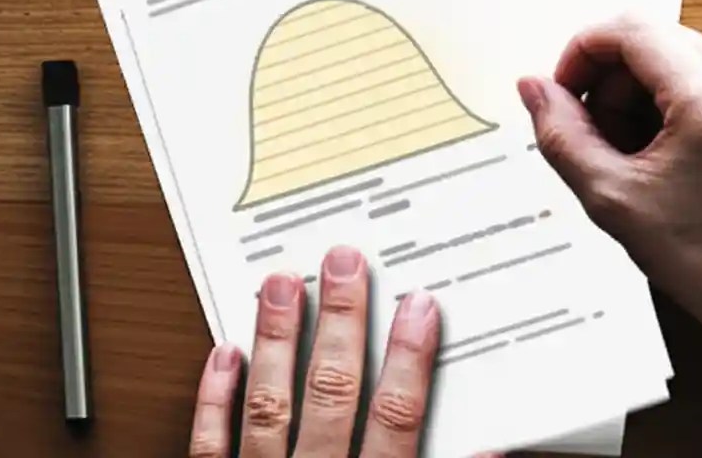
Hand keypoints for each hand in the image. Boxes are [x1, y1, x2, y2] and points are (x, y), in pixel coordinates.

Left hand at [188, 246, 445, 457]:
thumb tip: (489, 448)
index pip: (395, 418)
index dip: (409, 359)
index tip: (418, 305)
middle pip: (332, 393)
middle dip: (340, 323)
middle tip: (342, 264)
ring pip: (270, 405)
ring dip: (277, 340)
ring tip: (280, 284)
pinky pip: (212, 447)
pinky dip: (215, 401)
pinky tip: (224, 352)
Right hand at [517, 17, 701, 346]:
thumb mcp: (614, 202)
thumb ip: (562, 137)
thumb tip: (535, 88)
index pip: (632, 28)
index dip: (583, 51)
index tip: (566, 91)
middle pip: (658, 38)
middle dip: (614, 80)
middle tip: (600, 136)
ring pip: (686, 56)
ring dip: (646, 92)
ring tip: (639, 154)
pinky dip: (682, 102)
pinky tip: (673, 155)